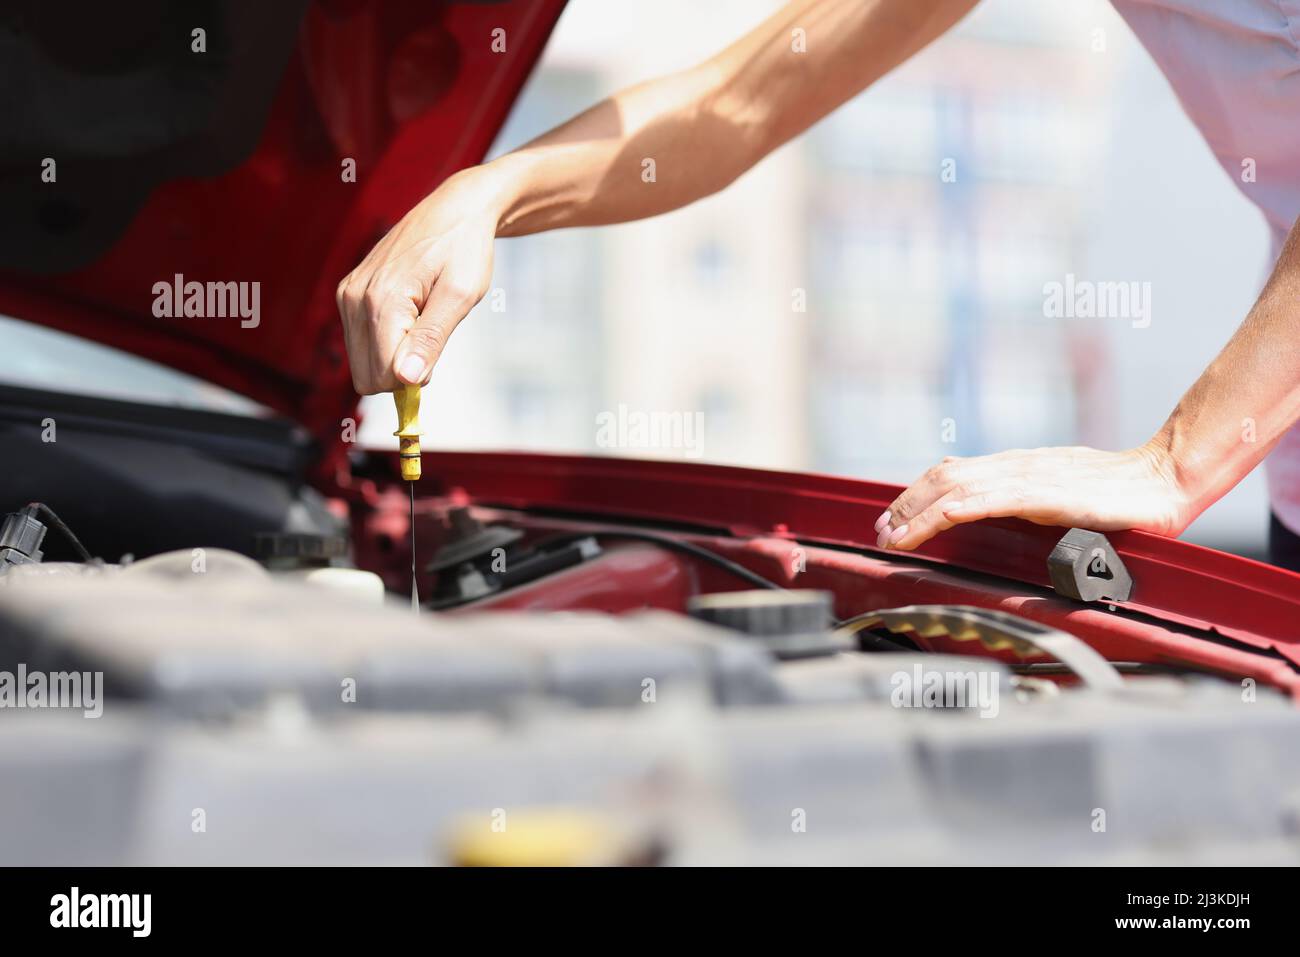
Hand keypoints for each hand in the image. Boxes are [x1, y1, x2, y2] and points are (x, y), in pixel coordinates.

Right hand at [336, 167, 504, 393]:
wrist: (454, 209)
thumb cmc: (464, 249)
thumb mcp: (460, 296)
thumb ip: (431, 340)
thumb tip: (407, 380)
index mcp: (382, 299)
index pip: (384, 376)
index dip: (416, 377)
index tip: (437, 348)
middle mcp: (354, 298)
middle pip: (366, 377)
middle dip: (401, 371)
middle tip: (431, 336)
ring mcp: (347, 295)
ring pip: (362, 364)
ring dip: (395, 355)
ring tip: (422, 320)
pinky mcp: (349, 294)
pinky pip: (361, 344)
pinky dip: (387, 341)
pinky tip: (409, 314)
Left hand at [874, 442, 1191, 550]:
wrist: (1163, 481)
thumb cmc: (1122, 496)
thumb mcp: (1064, 496)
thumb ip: (1032, 502)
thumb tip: (1003, 517)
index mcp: (1019, 467)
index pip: (953, 473)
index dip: (918, 494)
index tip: (894, 519)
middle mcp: (1016, 466)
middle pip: (943, 477)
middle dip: (905, 505)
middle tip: (880, 531)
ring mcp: (1026, 478)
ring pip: (952, 489)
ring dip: (914, 515)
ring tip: (890, 537)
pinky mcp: (1040, 495)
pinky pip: (978, 501)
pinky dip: (943, 514)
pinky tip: (925, 528)